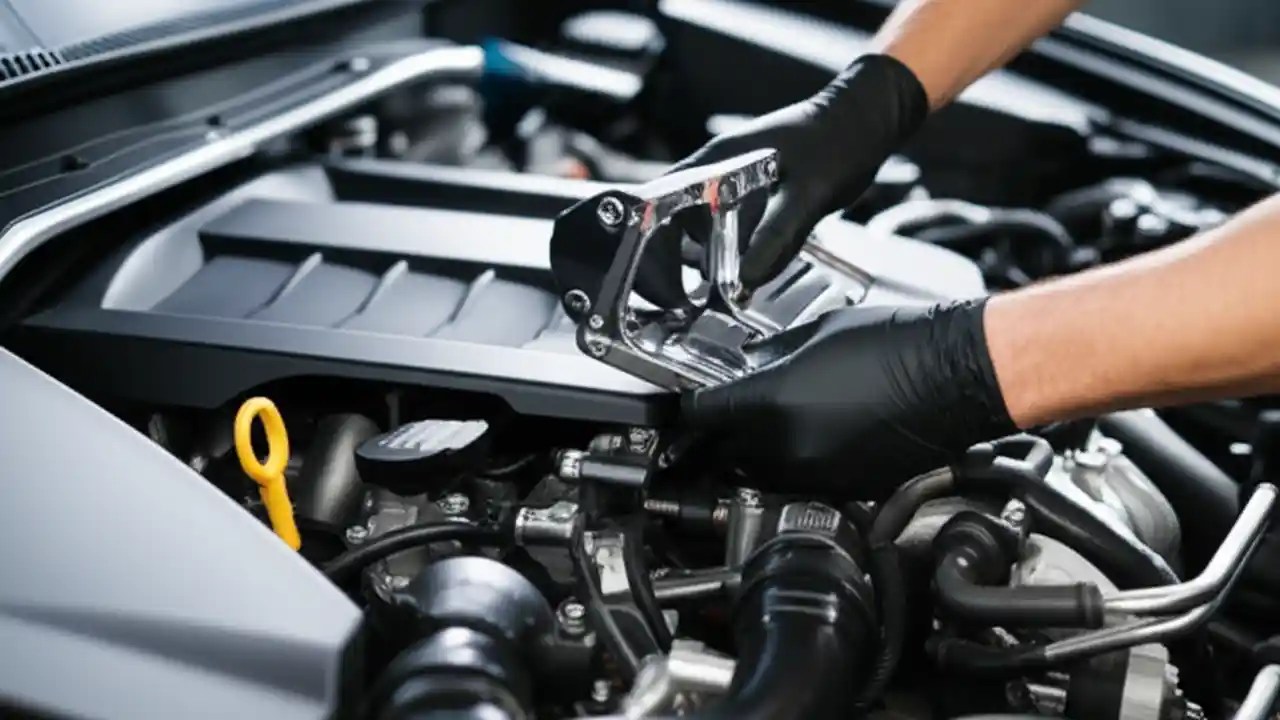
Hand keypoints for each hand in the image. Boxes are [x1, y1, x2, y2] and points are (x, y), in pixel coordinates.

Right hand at [637, 55, 927, 307]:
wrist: (866, 119)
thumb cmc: (839, 139)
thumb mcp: (809, 193)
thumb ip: (777, 235)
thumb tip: (746, 280)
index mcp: (715, 162)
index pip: (654, 205)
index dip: (648, 247)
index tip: (663, 286)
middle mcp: (713, 172)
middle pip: (665, 223)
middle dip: (666, 265)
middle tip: (680, 304)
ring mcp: (729, 184)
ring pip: (694, 231)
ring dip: (698, 264)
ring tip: (711, 298)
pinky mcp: (748, 198)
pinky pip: (723, 233)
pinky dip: (724, 259)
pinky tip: (739, 279)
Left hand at [681, 300, 1015, 498]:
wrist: (958, 377)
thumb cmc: (900, 345)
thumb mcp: (817, 332)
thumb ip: (770, 353)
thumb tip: (747, 364)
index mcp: (771, 403)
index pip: (700, 416)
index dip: (685, 411)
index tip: (681, 408)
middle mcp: (788, 449)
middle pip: (722, 454)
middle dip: (713, 439)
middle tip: (715, 422)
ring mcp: (818, 475)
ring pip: (758, 476)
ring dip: (749, 457)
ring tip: (758, 432)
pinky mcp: (846, 489)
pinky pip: (799, 484)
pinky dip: (792, 468)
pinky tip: (806, 442)